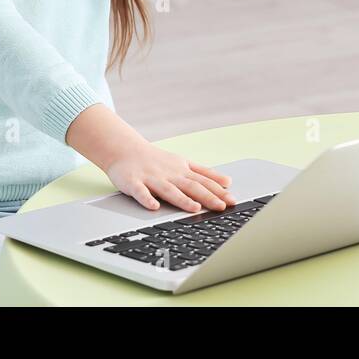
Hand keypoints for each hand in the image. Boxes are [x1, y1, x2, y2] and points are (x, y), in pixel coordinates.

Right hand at [103, 139, 236, 212]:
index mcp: (182, 170)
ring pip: (169, 190)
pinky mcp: (133, 182)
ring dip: (182, 199)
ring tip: (194, 208)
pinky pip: (140, 192)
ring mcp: (151, 178)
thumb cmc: (157, 160)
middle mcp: (169, 174)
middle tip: (222, 206)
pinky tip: (154, 207)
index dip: (218, 191)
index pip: (203, 181)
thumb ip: (205, 173)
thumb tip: (228, 182)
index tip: (233, 200)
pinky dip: (147, 199)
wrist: (125, 150)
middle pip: (190, 186)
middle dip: (207, 197)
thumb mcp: (184, 163)